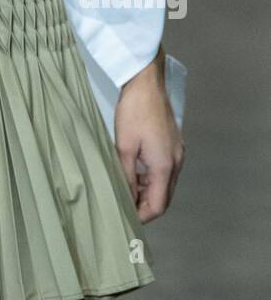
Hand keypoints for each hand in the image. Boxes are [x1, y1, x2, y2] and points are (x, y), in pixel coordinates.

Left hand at [114, 48, 184, 222]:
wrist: (147, 82)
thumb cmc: (134, 111)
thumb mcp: (124, 146)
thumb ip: (126, 176)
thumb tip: (125, 198)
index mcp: (165, 166)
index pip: (158, 205)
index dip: (142, 216)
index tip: (125, 217)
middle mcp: (176, 162)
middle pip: (164, 197)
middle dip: (144, 205)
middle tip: (122, 205)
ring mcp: (177, 153)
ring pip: (164, 184)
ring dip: (147, 190)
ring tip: (124, 187)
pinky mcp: (173, 144)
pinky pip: (164, 170)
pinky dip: (151, 177)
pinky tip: (134, 171)